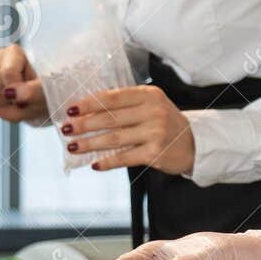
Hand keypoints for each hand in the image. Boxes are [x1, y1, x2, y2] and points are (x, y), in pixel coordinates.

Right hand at [0, 44, 46, 123]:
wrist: (34, 101)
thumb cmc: (40, 94)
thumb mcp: (43, 94)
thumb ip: (30, 92)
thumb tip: (11, 92)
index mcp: (13, 52)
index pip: (7, 73)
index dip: (15, 90)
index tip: (25, 92)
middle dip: (6, 98)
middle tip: (19, 98)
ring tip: (11, 99)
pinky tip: (0, 101)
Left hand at [61, 85, 193, 171]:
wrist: (195, 144)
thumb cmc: (164, 123)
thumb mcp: (150, 106)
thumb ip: (125, 105)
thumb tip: (86, 111)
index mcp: (148, 95)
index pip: (112, 98)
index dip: (89, 103)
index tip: (70, 109)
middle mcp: (153, 111)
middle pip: (110, 118)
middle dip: (84, 124)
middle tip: (65, 129)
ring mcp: (155, 132)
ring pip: (114, 138)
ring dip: (90, 143)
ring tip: (72, 146)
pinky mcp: (156, 153)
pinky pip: (125, 157)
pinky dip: (108, 162)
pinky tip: (94, 164)